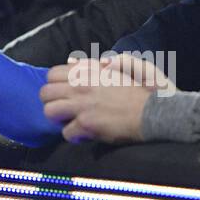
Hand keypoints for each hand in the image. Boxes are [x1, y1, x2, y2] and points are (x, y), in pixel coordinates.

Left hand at [40, 53, 170, 143]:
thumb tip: (87, 62)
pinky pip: (66, 133)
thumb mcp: (127, 66)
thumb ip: (104, 63)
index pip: (53, 74)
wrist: (154, 113)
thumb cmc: (143, 91)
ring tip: (71, 122)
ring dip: (59, 119)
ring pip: (49, 111)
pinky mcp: (87, 124)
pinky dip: (75, 137)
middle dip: (53, 102)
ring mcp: (82, 105)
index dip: (56, 86)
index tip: (66, 94)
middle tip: (65, 110)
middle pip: (45, 93)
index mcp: (89, 71)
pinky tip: (85, 135)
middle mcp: (81, 85)